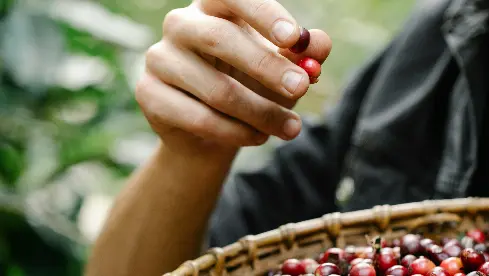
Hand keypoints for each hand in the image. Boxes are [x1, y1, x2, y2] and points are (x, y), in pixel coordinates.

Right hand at [135, 0, 331, 154]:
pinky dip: (236, 133)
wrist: (213, 131)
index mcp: (213, 6)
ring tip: (291, 128)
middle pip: (220, 38)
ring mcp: (159, 58)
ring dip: (261, 113)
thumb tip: (320, 44)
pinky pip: (198, 118)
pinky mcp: (149, 93)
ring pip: (216, 89)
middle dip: (267, 67)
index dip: (263, 13)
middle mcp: (180, 24)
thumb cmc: (251, 85)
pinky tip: (258, 137)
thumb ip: (302, 53)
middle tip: (301, 88)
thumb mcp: (282, 67)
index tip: (294, 37)